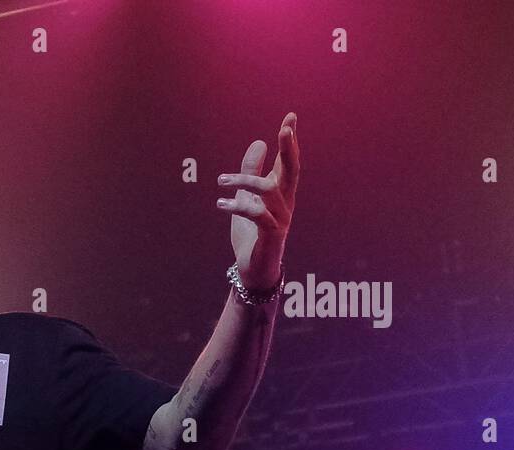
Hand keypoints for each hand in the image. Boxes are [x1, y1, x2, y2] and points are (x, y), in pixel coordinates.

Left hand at [218, 111, 300, 289]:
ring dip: (244, 181)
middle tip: (284, 129)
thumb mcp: (248, 198)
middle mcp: (286, 202)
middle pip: (292, 170)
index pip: (288, 161)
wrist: (255, 269)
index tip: (290, 117)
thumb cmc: (252, 233)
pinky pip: (257, 215)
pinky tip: (221, 204)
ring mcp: (281, 218)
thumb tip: (259, 141)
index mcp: (281, 192)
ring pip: (269, 190)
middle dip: (289, 149)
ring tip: (220, 180)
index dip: (290, 140)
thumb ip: (251, 172)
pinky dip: (239, 207)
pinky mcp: (271, 234)